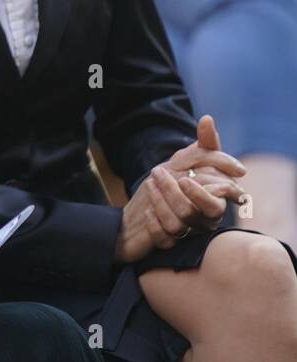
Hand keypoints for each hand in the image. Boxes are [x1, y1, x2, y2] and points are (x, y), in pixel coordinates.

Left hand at [115, 115, 244, 263]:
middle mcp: (204, 220)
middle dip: (173, 190)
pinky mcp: (167, 243)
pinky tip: (147, 209)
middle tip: (157, 172)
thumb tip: (206, 119)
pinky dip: (154, 221)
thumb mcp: (183, 160)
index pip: (222, 198)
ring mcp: (187, 233)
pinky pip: (163, 237)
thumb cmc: (168, 183)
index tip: (185, 177)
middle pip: (197, 210)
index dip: (208, 189)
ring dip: (160, 200)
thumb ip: (201, 143)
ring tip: (149, 183)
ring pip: (179, 223)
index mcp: (214, 200)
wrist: (139, 207)